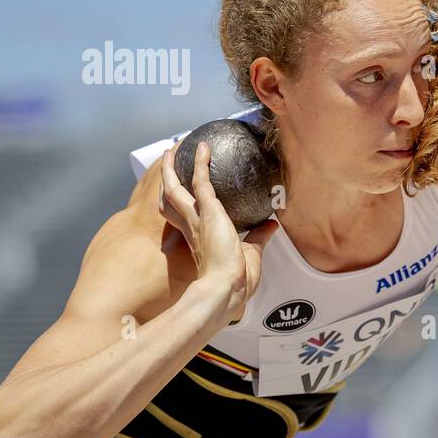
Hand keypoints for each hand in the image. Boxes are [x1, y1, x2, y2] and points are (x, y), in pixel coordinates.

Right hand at [159, 140, 277, 321]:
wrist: (228, 289)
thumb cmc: (236, 281)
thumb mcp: (251, 253)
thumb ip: (258, 237)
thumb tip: (271, 225)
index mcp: (199, 241)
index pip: (183, 219)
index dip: (179, 206)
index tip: (181, 197)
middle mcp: (192, 228)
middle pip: (171, 200)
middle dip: (167, 183)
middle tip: (167, 168)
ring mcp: (196, 218)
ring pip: (176, 188)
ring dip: (172, 168)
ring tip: (173, 151)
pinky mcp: (207, 211)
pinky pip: (200, 180)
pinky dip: (201, 163)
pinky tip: (204, 148)